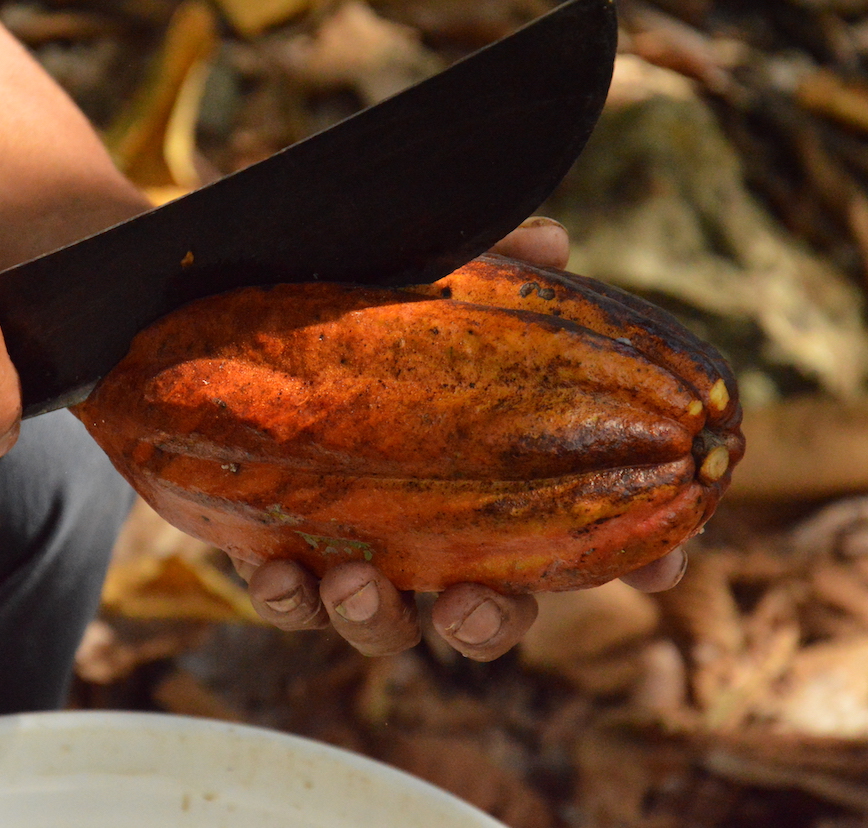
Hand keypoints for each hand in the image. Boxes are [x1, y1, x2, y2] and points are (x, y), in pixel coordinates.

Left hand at [237, 217, 687, 659]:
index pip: (570, 522)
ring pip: (386, 622)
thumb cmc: (335, 280)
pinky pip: (287, 598)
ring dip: (378, 622)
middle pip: (485, 604)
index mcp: (482, 464)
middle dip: (488, 625)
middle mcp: (425, 514)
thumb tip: (551, 243)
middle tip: (470, 608)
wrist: (207, 288)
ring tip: (357, 587)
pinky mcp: (273, 539)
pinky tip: (277, 571)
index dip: (629, 557)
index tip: (660, 569)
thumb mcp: (406, 255)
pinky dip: (287, 596)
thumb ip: (483, 254)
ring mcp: (351, 536)